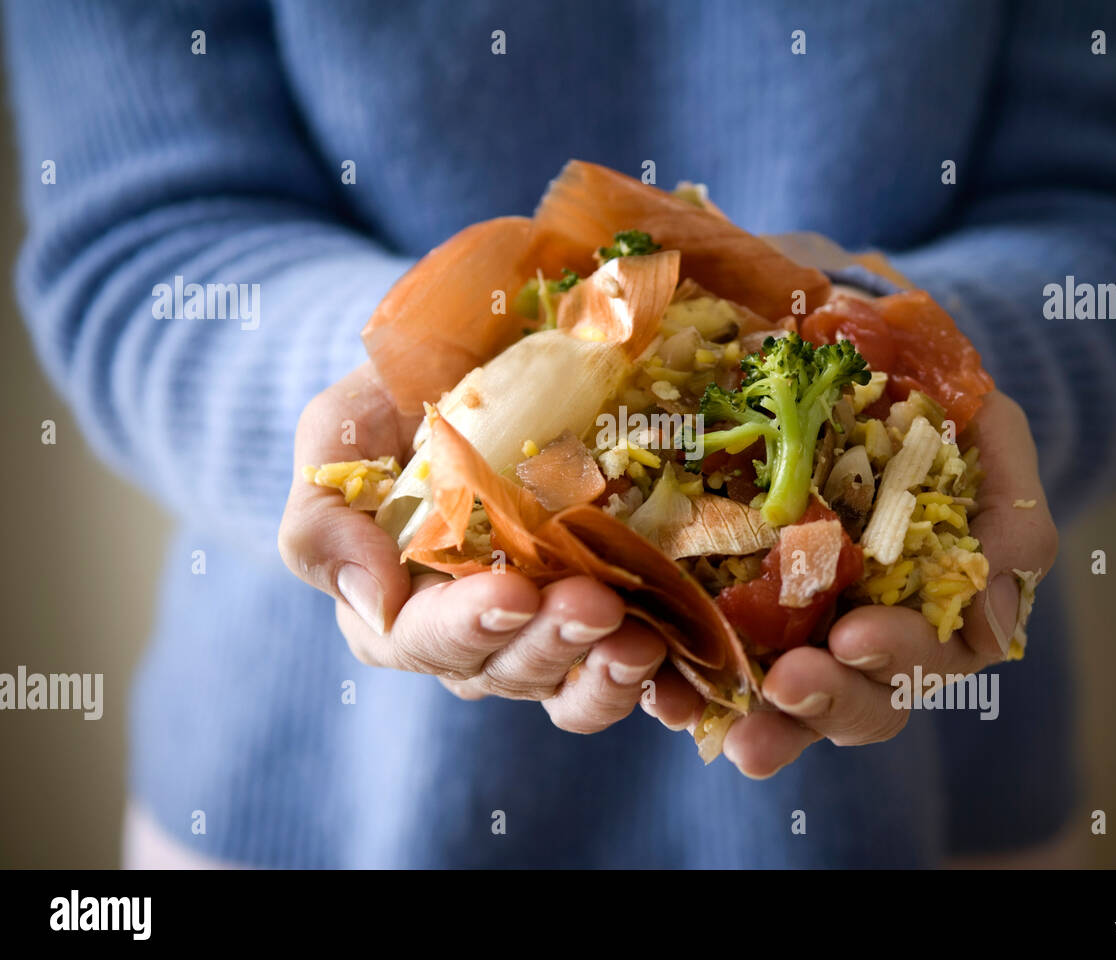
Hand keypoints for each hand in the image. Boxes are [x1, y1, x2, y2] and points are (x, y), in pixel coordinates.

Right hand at [278, 362, 665, 731]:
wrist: (471, 369)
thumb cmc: (393, 407)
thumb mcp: (336, 438)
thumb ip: (325, 519)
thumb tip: (375, 602)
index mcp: (394, 606)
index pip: (419, 640)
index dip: (465, 625)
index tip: (511, 592)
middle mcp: (468, 635)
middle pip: (502, 669)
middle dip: (548, 642)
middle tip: (595, 602)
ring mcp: (537, 633)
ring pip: (565, 685)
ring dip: (603, 673)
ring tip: (642, 639)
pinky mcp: (599, 621)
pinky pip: (619, 673)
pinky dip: (651, 683)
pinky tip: (680, 666)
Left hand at [642, 390, 1057, 775]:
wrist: (854, 359)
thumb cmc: (933, 409)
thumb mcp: (992, 440)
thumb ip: (1012, 523)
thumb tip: (992, 625)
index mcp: (935, 608)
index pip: (924, 659)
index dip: (896, 656)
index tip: (855, 634)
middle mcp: (869, 632)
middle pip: (860, 699)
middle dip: (828, 700)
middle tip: (788, 684)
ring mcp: (802, 628)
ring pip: (792, 705)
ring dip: (768, 725)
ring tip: (734, 733)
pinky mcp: (737, 610)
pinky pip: (719, 667)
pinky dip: (699, 694)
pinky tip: (673, 698)